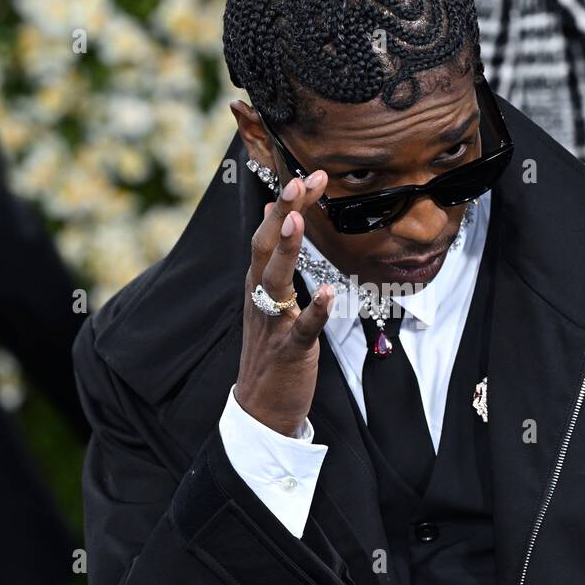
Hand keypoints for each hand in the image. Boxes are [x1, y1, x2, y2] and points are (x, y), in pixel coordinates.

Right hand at [234, 169, 333, 436]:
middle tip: (298, 182)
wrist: (261, 408)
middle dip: (282, 213)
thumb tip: (273, 214)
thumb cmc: (270, 349)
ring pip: (275, 281)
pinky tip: (326, 294)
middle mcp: (260, 298)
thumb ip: (271, 258)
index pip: (269, 234)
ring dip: (285, 250)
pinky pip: (301, 329)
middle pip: (265, 248)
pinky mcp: (289, 351)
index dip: (287, 205)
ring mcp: (273, 324)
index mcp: (258, 284)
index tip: (308, 175)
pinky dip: (313, 311)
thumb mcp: (269, 299)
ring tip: (297, 220)